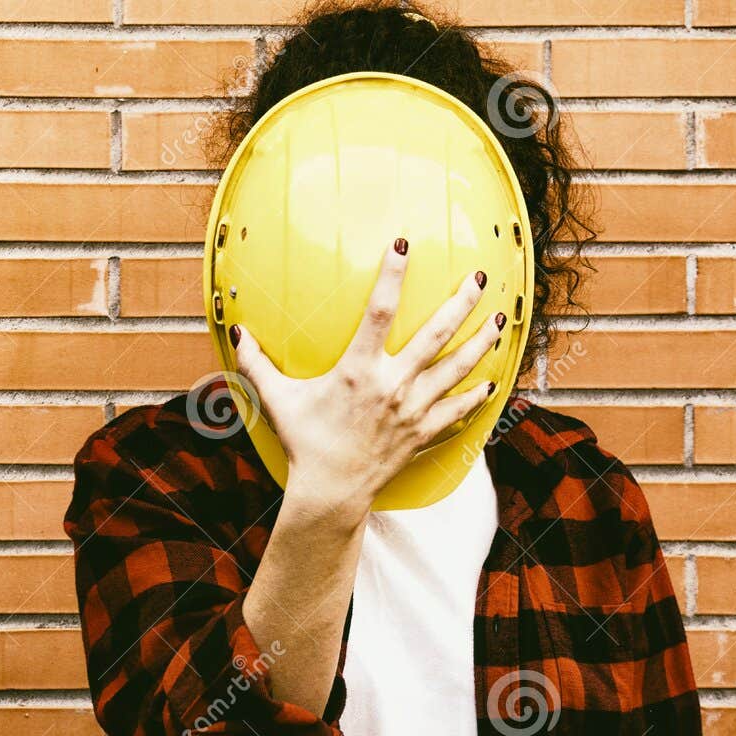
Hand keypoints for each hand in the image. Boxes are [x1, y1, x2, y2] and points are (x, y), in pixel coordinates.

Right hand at [230, 237, 505, 527]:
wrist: (330, 491)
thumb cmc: (304, 443)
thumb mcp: (277, 401)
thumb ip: (257, 365)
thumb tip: (237, 334)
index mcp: (358, 370)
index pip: (380, 311)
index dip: (392, 274)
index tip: (403, 244)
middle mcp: (391, 385)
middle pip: (437, 334)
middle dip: (461, 302)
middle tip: (478, 278)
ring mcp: (412, 409)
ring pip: (456, 368)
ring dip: (481, 342)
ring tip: (498, 319)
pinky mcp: (422, 432)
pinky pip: (456, 410)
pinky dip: (475, 396)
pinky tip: (489, 382)